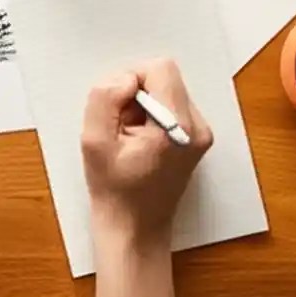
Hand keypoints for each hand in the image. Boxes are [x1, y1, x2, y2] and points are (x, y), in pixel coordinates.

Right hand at [81, 59, 212, 244]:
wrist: (135, 227)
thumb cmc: (115, 190)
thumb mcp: (94, 141)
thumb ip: (105, 98)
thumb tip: (124, 79)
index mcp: (179, 127)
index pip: (160, 69)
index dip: (131, 78)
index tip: (117, 107)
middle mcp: (197, 127)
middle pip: (165, 78)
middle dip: (135, 94)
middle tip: (120, 126)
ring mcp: (200, 134)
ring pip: (167, 91)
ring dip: (141, 105)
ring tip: (128, 137)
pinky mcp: (196, 138)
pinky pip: (171, 106)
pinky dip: (150, 116)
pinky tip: (139, 141)